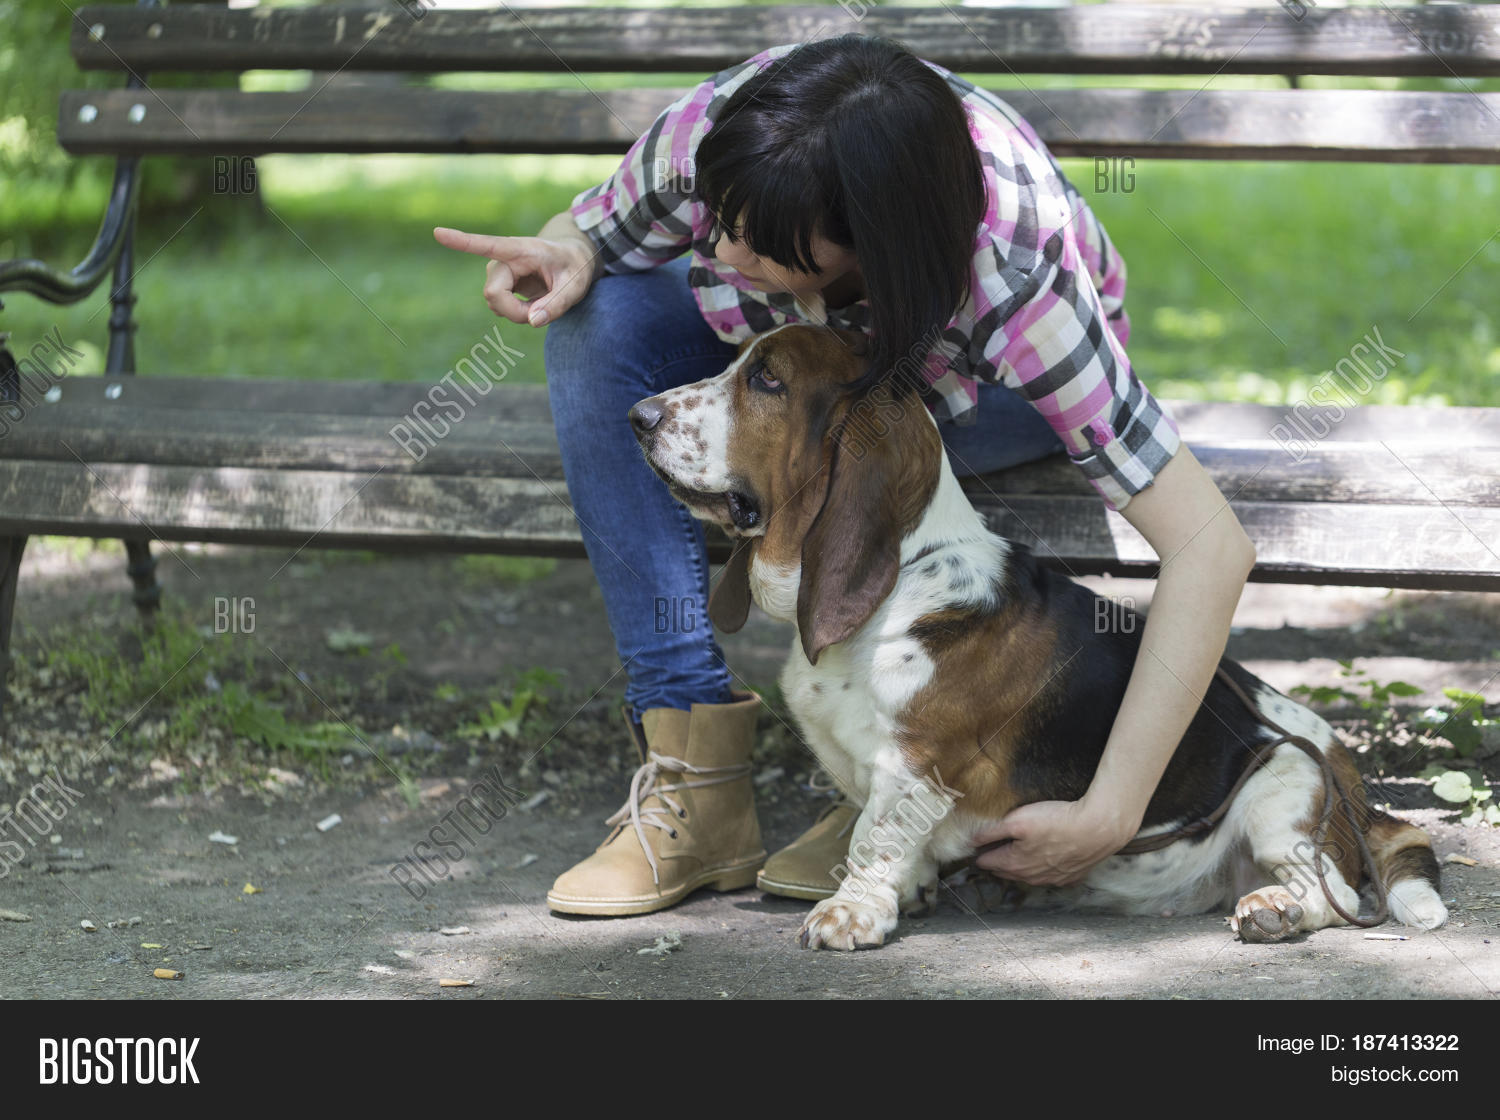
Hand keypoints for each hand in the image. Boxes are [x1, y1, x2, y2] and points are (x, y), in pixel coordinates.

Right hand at [432, 227, 595, 326]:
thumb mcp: (576, 286)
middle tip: (541, 314)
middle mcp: (502, 260)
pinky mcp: (498, 285)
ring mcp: (497, 273)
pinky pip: (501, 308)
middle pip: (493, 295)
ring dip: (518, 313)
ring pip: (495, 304)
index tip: (437, 232)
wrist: (570, 260)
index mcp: (520, 249)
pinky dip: (518, 313)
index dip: (461, 241)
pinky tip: (533, 303)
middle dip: (515, 312)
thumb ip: (557, 304)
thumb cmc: (574, 267)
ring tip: (541, 302)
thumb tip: (532, 321)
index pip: (487, 245)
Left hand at [971, 798, 1137, 885]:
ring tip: (1014, 857)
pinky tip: (1046, 861)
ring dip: (1019, 868)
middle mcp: (1032, 876)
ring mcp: (1053, 879)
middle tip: (990, 853)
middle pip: (1007, 871)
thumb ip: (991, 832)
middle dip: (997, 863)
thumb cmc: (1057, 822)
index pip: (988, 862)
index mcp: (1015, 864)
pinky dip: (1044, 870)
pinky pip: (1051, 876)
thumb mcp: (1017, 821)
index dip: (980, 853)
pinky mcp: (1071, 876)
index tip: (974, 848)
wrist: (1098, 828)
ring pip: (1029, 876)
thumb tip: (971, 841)